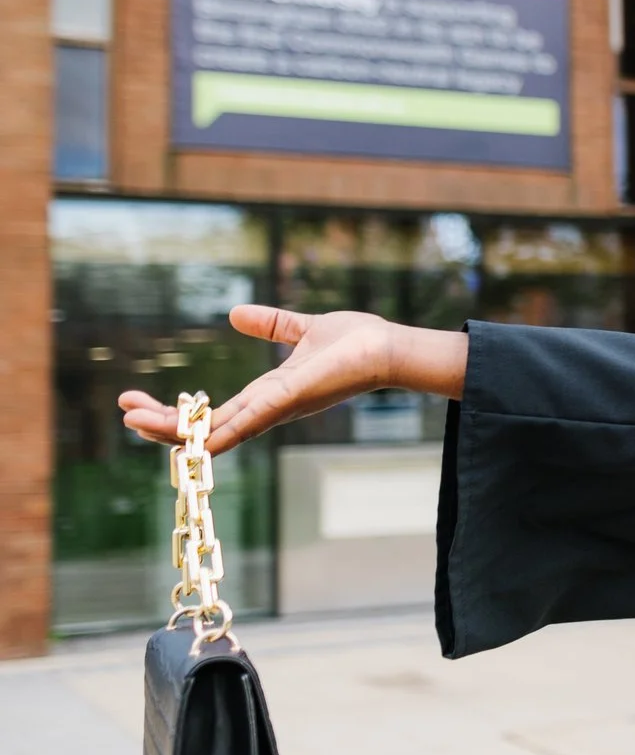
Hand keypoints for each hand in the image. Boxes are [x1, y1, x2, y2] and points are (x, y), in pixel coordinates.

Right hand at [118, 306, 468, 454]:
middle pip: (203, 429)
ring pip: (216, 432)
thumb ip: (270, 325)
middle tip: (125, 414)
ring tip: (136, 421)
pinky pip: (250, 422)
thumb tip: (235, 314)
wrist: (389, 347)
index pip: (208, 414)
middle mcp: (267, 409)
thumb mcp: (301, 329)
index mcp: (266, 394)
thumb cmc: (355, 343)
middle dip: (163, 427)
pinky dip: (222, 432)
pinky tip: (196, 440)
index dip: (172, 414)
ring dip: (177, 431)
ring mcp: (277, 409)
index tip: (136, 403)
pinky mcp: (290, 400)